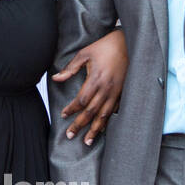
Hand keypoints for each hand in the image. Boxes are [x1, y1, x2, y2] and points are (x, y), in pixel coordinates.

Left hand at [52, 29, 127, 144]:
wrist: (128, 44)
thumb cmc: (105, 47)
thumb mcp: (85, 54)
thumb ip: (70, 68)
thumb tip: (56, 78)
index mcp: (96, 79)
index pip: (81, 100)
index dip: (72, 109)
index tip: (64, 115)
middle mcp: (106, 89)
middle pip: (91, 112)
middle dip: (80, 125)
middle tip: (70, 135)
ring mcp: (115, 93)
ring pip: (103, 116)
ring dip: (94, 130)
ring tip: (87, 141)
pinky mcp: (122, 93)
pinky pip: (113, 112)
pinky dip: (107, 122)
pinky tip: (102, 130)